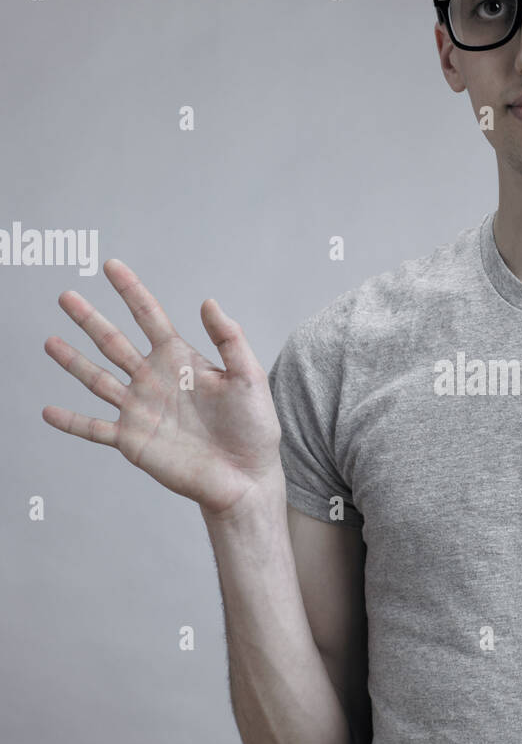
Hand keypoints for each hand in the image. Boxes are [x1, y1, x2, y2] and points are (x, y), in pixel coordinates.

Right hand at [43, 258, 282, 517]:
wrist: (246, 477)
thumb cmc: (254, 428)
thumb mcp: (248, 377)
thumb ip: (229, 339)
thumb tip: (208, 301)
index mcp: (181, 359)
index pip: (150, 316)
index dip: (130, 290)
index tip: (111, 266)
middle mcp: (155, 380)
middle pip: (114, 342)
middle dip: (89, 319)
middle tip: (66, 296)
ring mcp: (140, 410)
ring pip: (97, 379)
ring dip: (72, 361)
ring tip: (49, 341)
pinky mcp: (132, 441)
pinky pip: (94, 429)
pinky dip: (70, 421)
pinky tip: (47, 411)